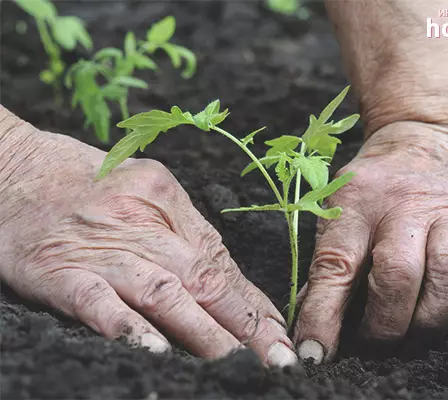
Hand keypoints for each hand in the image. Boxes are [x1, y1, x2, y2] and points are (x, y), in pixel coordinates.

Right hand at [0, 111, 295, 366]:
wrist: (10, 168)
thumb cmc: (83, 183)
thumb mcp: (143, 191)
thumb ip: (182, 233)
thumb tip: (226, 284)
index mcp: (167, 199)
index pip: (220, 259)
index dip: (252, 301)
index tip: (277, 331)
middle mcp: (141, 221)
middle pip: (202, 278)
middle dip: (244, 324)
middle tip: (275, 358)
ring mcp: (101, 246)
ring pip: (163, 292)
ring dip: (202, 332)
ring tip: (234, 363)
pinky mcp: (59, 269)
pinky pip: (97, 301)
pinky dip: (127, 326)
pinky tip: (154, 350)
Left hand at [294, 121, 447, 363]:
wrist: (428, 134)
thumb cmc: (377, 185)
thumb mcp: (341, 207)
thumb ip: (330, 263)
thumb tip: (313, 324)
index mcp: (358, 204)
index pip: (336, 265)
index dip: (323, 315)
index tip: (316, 354)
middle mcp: (406, 205)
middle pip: (398, 274)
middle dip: (386, 324)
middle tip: (378, 341)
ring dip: (432, 318)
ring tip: (420, 334)